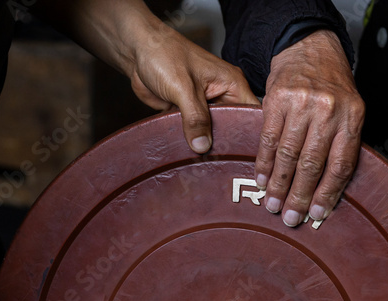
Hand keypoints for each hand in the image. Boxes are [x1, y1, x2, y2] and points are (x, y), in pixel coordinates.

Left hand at [125, 13, 257, 152]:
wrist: (136, 50)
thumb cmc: (164, 54)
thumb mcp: (184, 88)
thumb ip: (195, 118)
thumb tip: (202, 146)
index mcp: (231, 84)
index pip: (251, 113)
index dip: (252, 133)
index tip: (248, 154)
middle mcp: (221, 95)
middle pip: (233, 127)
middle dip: (227, 144)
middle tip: (225, 163)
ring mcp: (204, 105)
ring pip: (212, 132)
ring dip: (206, 144)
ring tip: (209, 163)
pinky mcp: (188, 113)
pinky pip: (194, 132)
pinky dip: (190, 141)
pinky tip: (190, 155)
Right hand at [257, 30, 364, 226]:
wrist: (310, 48)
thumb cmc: (331, 86)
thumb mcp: (350, 110)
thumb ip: (342, 144)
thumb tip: (328, 190)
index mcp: (352, 117)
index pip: (340, 165)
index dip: (328, 194)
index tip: (317, 214)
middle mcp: (328, 111)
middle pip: (312, 164)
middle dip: (299, 196)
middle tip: (291, 218)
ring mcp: (301, 104)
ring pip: (288, 155)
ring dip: (279, 185)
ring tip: (273, 204)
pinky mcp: (277, 100)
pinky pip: (269, 140)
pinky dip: (264, 164)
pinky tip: (262, 180)